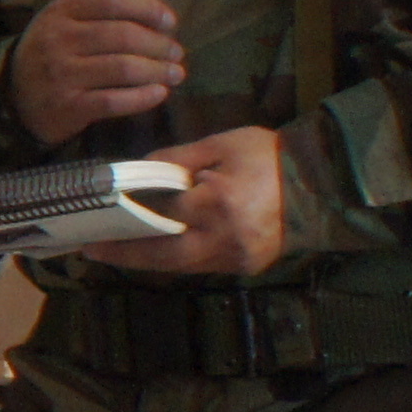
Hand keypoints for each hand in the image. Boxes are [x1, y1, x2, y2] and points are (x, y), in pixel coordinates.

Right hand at [11, 0, 185, 146]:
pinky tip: (159, 94)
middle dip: (158, 45)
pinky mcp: (67, 106)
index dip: (147, 8)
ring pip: (122, 68)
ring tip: (175, 74)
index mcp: (60, 12)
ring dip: (157, 71)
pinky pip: (114, 101)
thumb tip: (159, 21)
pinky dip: (142, 98)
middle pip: (122, 34)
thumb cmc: (50, 56)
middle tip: (176, 53)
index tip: (169, 22)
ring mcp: (60, 74)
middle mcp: (57, 39)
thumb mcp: (63, 25)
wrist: (11, 98)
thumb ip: (100, 15)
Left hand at [78, 126, 285, 276]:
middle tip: (92, 251)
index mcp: (218, 203)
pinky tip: (153, 251)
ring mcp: (236, 257)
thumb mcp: (219, 145)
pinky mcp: (245, 267)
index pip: (159, 213)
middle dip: (125, 255)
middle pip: (163, 255)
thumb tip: (135, 171)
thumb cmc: (267, 155)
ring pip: (179, 266)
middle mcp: (225, 237)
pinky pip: (199, 266)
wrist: (319, 181)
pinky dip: (174, 259)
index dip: (126, 216)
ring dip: (146, 260)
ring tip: (115, 251)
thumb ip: (174, 160)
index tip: (96, 217)